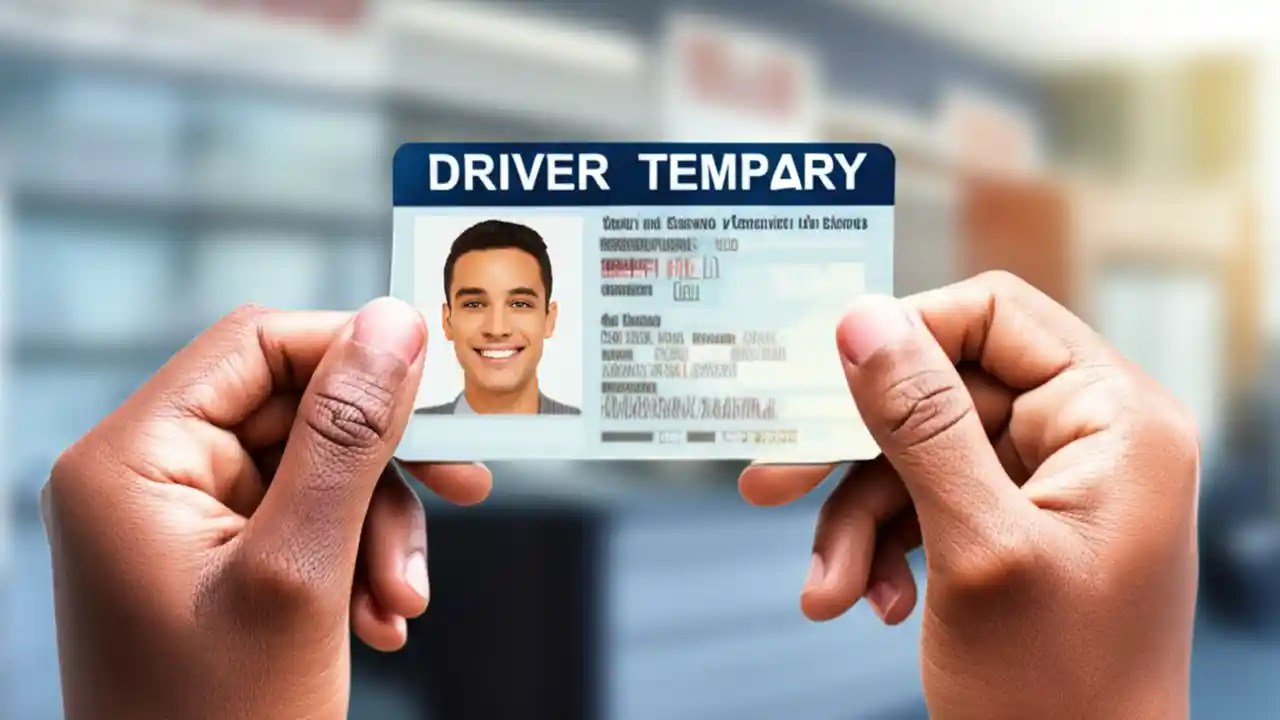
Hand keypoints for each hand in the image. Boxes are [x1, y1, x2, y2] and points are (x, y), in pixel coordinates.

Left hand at [42, 299, 490, 719]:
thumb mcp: (301, 571)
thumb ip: (349, 437)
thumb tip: (393, 323)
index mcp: (133, 461)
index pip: (259, 346)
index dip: (356, 355)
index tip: (441, 394)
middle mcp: (150, 477)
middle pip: (299, 411)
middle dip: (381, 474)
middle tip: (464, 492)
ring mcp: (182, 522)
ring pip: (317, 471)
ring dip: (379, 531)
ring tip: (403, 602)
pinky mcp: (216, 561)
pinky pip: (307, 522)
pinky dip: (356, 561)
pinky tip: (378, 619)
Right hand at [739, 272, 1198, 718]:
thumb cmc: (1060, 698)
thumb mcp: (978, 547)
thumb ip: (919, 424)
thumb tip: (863, 320)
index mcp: (1115, 422)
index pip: (995, 316)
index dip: (903, 338)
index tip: (823, 381)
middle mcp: (1088, 441)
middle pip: (941, 392)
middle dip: (856, 455)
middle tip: (775, 480)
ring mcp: (1050, 488)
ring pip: (918, 455)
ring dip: (858, 520)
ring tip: (830, 587)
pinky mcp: (1014, 530)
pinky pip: (925, 504)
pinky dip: (882, 548)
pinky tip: (868, 600)